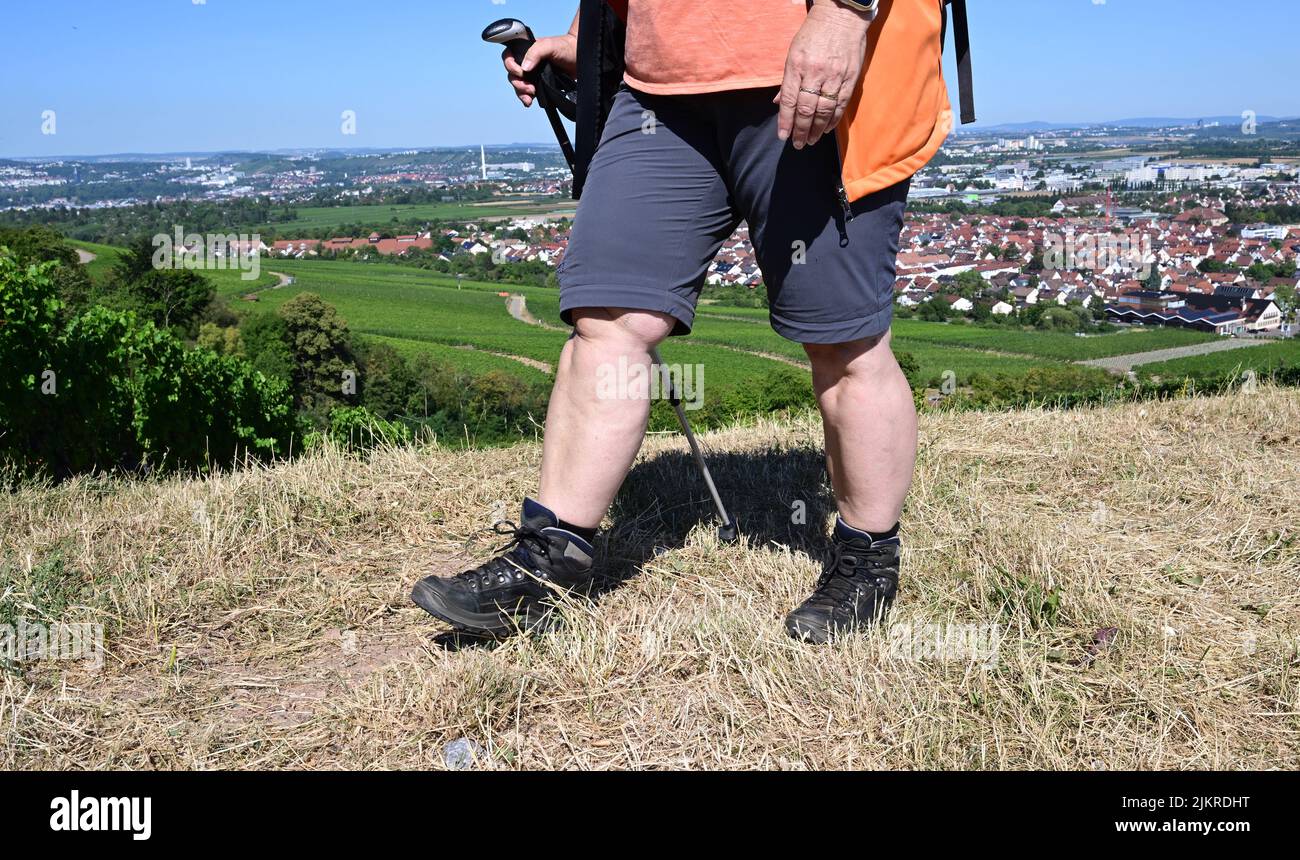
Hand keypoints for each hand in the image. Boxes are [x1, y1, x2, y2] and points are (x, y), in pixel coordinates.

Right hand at [502, 33, 577, 107]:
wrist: (581, 58)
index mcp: (526, 50)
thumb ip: (535, 52)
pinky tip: (530, 101)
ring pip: (519, 85)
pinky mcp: (541, 84)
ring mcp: (533, 74)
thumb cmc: (566, 47)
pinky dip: (527, 98)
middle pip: (512, 74)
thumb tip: (524, 67)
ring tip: (530, 96)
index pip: (508, 56)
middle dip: (518, 83)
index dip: (510, 65)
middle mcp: (527, 62)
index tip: (520, 72)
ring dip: (521, 93)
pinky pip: (528, 93)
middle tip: (530, 88)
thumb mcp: (549, 45)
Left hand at [776, 1, 872, 148]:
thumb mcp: (793, 52)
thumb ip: (787, 80)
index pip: (788, 100)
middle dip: (801, 130)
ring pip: (824, 110)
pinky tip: (827, 128)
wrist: (842, 16)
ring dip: (817, 129)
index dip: (785, 121)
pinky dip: (833, 119)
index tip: (783, 135)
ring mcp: (834, 75)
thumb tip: (777, 103)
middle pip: (806, 109)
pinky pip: (840, 104)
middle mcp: (815, 72)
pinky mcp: (850, 77)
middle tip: (798, 144)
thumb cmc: (813, 34)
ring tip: (811, 140)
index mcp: (797, 65)